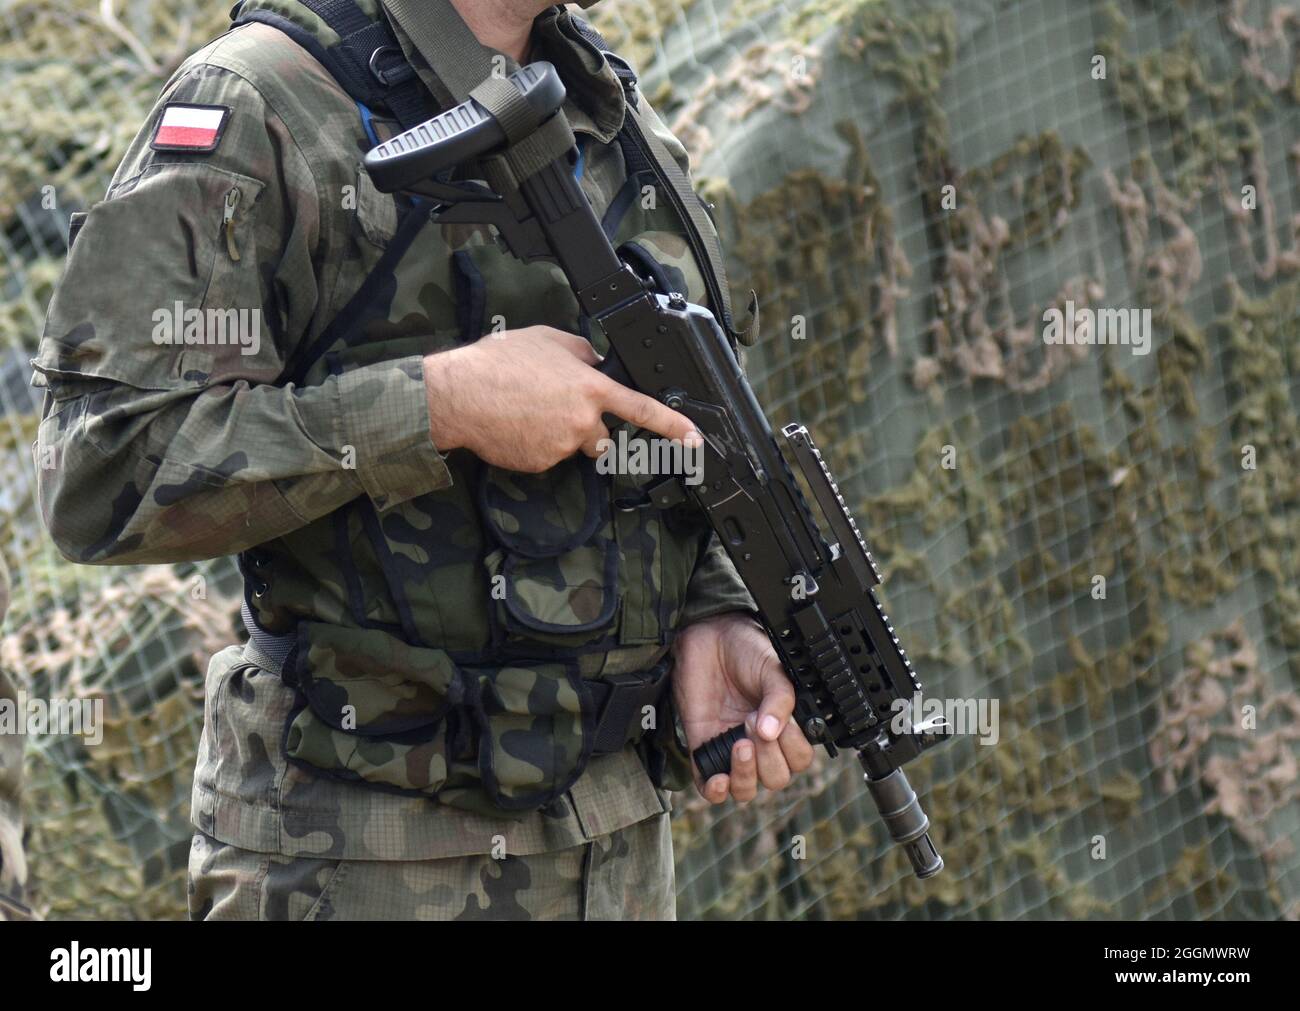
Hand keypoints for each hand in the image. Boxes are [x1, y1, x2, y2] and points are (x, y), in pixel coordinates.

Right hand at [422, 326, 701, 472]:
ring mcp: (562, 446)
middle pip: (603, 437)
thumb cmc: (499, 363)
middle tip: (554, 408)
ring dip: (559, 434)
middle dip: (588, 428)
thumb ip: (583, 354)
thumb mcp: (549, 340)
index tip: (694, 439)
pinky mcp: (541, 464)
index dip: (673, 426)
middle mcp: (582, 421)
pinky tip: (515, 427)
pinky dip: (535, 445)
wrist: (459, 395)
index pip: (644, 410)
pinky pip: (547, 457)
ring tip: (527, 413)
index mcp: (591, 388)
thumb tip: (595, 363)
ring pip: (572, 446)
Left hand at [671, 612, 814, 803]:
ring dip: (746, 774)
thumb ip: (779, 699)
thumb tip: (772, 731)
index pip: (798, 759)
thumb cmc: (745, 650)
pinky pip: (710, 789)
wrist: (709, 637)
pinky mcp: (703, 749)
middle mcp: (762, 743)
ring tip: (739, 743)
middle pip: (776, 778)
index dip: (790, 747)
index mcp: (785, 726)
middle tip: (752, 722)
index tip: (777, 722)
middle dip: (768, 756)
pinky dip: (716, 791)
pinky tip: (718, 778)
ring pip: (746, 789)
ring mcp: (731, 748)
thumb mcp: (772, 670)